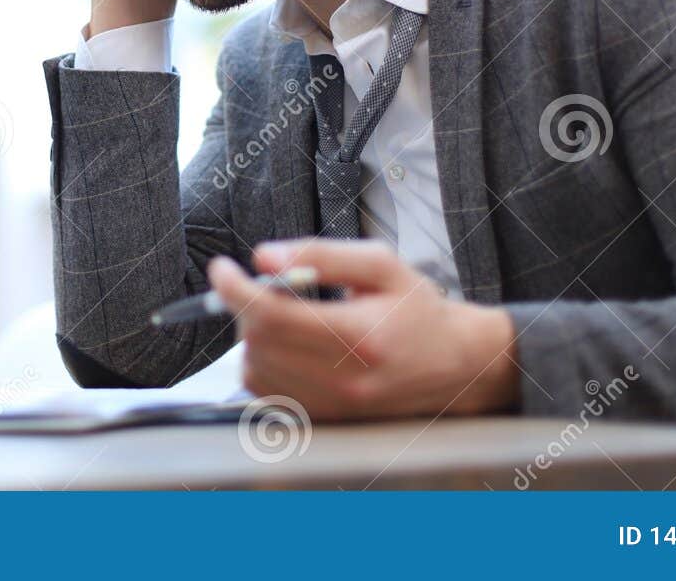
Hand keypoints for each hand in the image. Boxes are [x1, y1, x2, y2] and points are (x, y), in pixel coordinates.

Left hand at [207, 238, 519, 418]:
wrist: (454, 365)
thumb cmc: (418, 311)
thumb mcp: (380, 265)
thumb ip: (320, 255)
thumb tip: (263, 256)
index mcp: (359, 336)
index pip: (273, 315)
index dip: (236, 289)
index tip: (221, 268)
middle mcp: (344, 380)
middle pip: (259, 342)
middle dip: (246, 306)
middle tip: (265, 286)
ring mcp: (332, 407)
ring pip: (255, 370)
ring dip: (253, 336)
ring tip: (284, 315)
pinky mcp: (324, 420)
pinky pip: (266, 393)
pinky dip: (262, 363)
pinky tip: (287, 344)